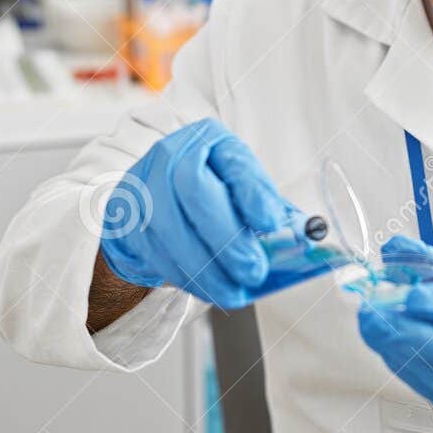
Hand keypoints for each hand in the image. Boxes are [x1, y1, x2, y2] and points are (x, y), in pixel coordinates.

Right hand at [99, 118, 291, 308]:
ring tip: (235, 292)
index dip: (254, 193)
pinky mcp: (127, 220)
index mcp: (209, 140)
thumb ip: (265, 208)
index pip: (233, 161)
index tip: (273, 224)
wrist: (148, 200)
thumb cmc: (205, 193)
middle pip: (195, 191)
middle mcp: (172, 155)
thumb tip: (304, 239)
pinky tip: (208, 289)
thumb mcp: (236, 187)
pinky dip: (187, 279)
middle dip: (227, 238)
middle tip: (254, 271)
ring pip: (172, 230)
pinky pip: (157, 254)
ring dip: (207, 269)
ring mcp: (144, 186)